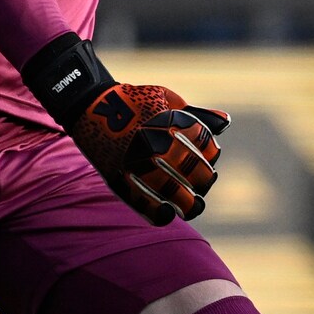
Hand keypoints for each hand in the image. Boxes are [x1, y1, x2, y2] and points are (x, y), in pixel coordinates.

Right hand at [21, 32, 227, 222]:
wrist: (89, 104)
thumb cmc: (133, 101)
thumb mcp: (166, 98)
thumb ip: (195, 113)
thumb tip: (225, 122)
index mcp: (167, 119)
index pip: (201, 141)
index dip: (211, 153)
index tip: (210, 161)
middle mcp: (152, 139)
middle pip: (188, 168)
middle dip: (203, 180)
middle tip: (204, 186)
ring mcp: (134, 159)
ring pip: (167, 188)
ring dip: (186, 202)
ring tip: (195, 207)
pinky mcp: (116, 174)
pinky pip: (138, 199)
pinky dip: (155, 212)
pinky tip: (167, 216)